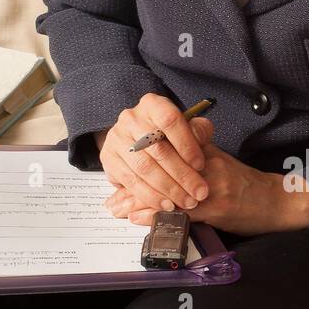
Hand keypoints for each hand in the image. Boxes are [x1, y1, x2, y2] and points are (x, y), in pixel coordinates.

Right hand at [97, 94, 212, 220]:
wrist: (139, 142)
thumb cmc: (169, 136)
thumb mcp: (188, 128)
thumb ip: (198, 131)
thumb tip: (200, 137)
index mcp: (152, 104)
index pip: (169, 120)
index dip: (186, 144)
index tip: (201, 165)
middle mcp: (130, 118)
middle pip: (158, 149)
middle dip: (182, 175)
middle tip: (199, 193)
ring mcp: (116, 138)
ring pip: (144, 168)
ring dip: (168, 189)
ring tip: (186, 202)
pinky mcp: (108, 158)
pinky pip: (130, 181)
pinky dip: (150, 196)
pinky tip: (166, 204)